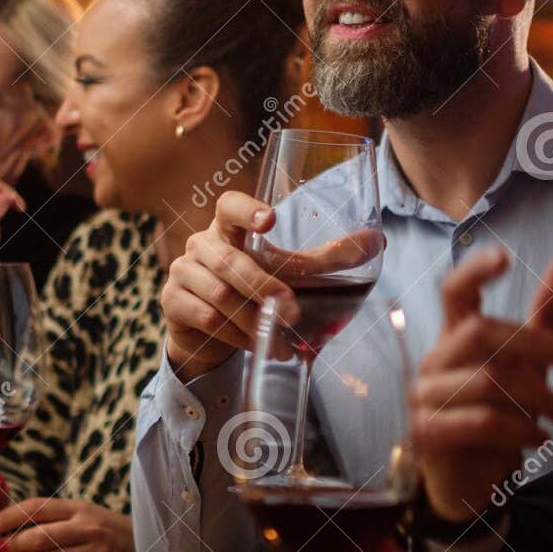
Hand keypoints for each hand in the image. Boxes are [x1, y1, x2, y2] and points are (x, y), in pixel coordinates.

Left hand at [0, 498, 136, 551]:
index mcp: (80, 508)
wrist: (145, 546)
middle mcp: (87, 529)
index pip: (37, 508)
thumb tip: (9, 526)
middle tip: (0, 549)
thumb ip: (51, 516)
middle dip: (13, 545)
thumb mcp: (83, 511)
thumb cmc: (105, 526)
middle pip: (39, 537)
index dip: (9, 517)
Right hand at [159, 189, 382, 382]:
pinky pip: (206, 319)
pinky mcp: (172, 302)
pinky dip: (236, 336)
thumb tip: (380, 241)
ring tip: (282, 342)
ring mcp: (181, 272)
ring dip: (254, 320)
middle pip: (229, 260)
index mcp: (229, 228)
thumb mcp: (288, 273)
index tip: (271, 221)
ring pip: (219, 295)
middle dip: (263, 287)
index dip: (247, 209)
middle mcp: (201, 244)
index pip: (228, 205)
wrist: (207, 329)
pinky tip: (256, 346)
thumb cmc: (252, 289)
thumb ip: (328, 259)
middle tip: (292, 310)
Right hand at [410, 248, 552, 521]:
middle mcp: (436, 359)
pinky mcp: (429, 434)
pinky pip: (481, 422)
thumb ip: (545, 318)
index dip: (475, 270)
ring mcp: (427, 397)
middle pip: (479, 332)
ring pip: (487, 382)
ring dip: (539, 399)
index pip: (455, 291)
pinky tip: (542, 440)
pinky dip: (520, 430)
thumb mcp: (528, 365)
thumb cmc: (498, 413)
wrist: (471, 482)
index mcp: (456, 335)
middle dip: (535, 344)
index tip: (506, 258)